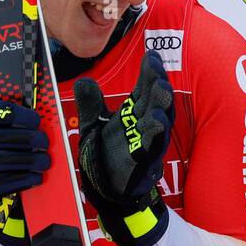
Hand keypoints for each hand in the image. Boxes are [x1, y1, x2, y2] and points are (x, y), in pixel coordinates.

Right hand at [0, 100, 49, 208]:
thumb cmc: (7, 150)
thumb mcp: (8, 131)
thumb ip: (22, 122)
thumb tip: (48, 118)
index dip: (15, 115)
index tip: (36, 120)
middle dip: (26, 139)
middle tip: (45, 143)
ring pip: (0, 160)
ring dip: (28, 160)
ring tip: (45, 162)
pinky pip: (1, 182)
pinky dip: (22, 179)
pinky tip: (36, 177)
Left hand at [75, 51, 173, 245]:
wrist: (107, 189)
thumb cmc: (108, 154)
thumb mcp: (95, 125)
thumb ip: (92, 104)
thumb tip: (84, 80)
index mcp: (136, 114)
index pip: (147, 89)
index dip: (151, 73)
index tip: (151, 56)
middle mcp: (145, 127)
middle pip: (158, 103)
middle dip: (160, 88)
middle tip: (159, 74)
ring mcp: (147, 146)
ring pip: (159, 126)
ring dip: (161, 112)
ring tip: (161, 96)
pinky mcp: (144, 166)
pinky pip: (150, 151)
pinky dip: (152, 139)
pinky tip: (155, 124)